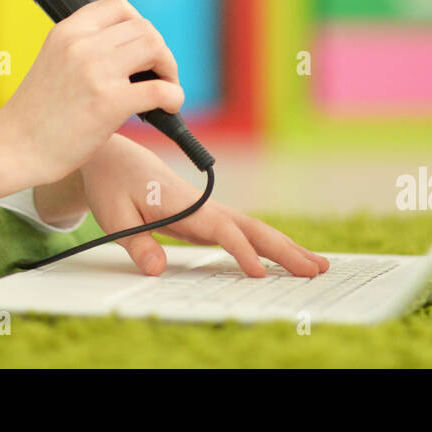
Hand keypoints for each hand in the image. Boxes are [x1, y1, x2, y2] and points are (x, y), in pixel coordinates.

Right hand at [0, 0, 184, 183]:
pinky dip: (174, 97)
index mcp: (67, 31)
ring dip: (169, 69)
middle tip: (158, 75)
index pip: (120, 6)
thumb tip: (133, 52)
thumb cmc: (36, 114)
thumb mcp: (54, 62)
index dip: (140, 25)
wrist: (15, 148)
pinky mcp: (109, 102)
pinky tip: (169, 108)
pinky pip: (160, 89)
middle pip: (144, 28)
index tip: (141, 50)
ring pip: (156, 48)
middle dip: (160, 51)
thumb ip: (86, 50)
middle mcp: (81, 44)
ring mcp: (95, 71)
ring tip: (163, 90)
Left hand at [80, 133, 330, 277]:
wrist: (116, 159)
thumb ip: (136, 243)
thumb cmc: (114, 185)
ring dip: (286, 247)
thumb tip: (157, 270)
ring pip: (254, 230)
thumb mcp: (114, 216)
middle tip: (315, 269)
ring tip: (317, 266)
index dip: (241, 250)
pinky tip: (284, 260)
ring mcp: (209, 212)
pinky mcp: (207, 219)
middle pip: (252, 228)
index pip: (221, 229)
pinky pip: (244, 234)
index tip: (259, 272)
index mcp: (184, 204)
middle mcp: (204, 206)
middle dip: (285, 249)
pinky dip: (268, 246)